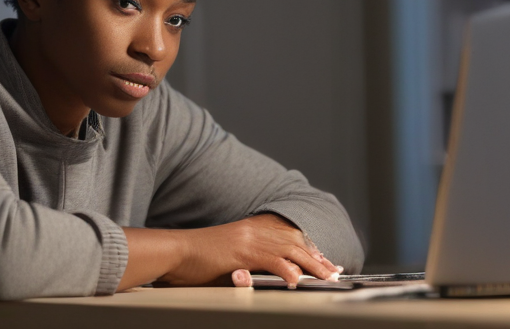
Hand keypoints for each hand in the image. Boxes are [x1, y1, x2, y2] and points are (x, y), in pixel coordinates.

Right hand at [160, 214, 340, 287]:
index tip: (326, 261)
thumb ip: (252, 264)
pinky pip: (270, 259)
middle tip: (334, 270)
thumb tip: (272, 276)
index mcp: (252, 228)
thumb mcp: (230, 258)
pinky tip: (297, 280)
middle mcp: (253, 229)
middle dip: (317, 257)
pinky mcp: (240, 250)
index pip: (289, 236)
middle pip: (295, 241)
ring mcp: (248, 238)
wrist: (175, 252)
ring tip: (326, 276)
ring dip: (311, 264)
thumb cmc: (197, 260)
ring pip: (289, 248)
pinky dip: (287, 269)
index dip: (310, 249)